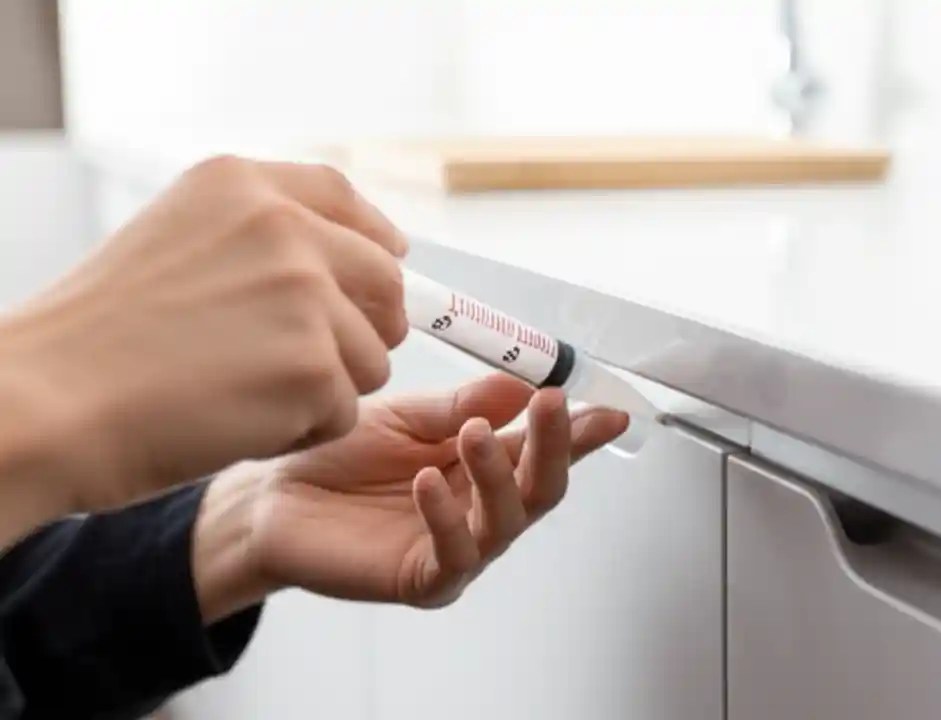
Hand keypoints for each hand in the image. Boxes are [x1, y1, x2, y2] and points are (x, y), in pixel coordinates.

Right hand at [0, 155, 407, 519]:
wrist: (45, 403)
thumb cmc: (97, 342)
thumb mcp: (173, 244)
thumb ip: (258, 238)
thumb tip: (360, 261)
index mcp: (241, 186)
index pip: (342, 197)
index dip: (374, 237)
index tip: (388, 261)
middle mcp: (284, 227)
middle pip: (385, 281)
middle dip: (366, 328)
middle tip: (317, 366)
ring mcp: (305, 295)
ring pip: (371, 356)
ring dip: (326, 389)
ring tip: (244, 395)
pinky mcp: (314, 366)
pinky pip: (345, 411)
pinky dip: (303, 432)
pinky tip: (237, 424)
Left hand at [192, 374, 628, 621]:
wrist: (274, 496)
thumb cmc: (343, 456)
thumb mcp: (407, 416)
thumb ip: (463, 406)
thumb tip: (520, 384)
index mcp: (485, 463)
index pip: (544, 448)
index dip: (581, 432)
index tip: (609, 410)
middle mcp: (483, 507)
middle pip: (542, 487)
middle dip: (554, 446)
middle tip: (548, 405)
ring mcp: (460, 545)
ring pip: (508, 520)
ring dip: (498, 475)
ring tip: (472, 436)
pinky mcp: (425, 578)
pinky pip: (453, 555)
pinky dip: (445, 517)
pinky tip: (427, 482)